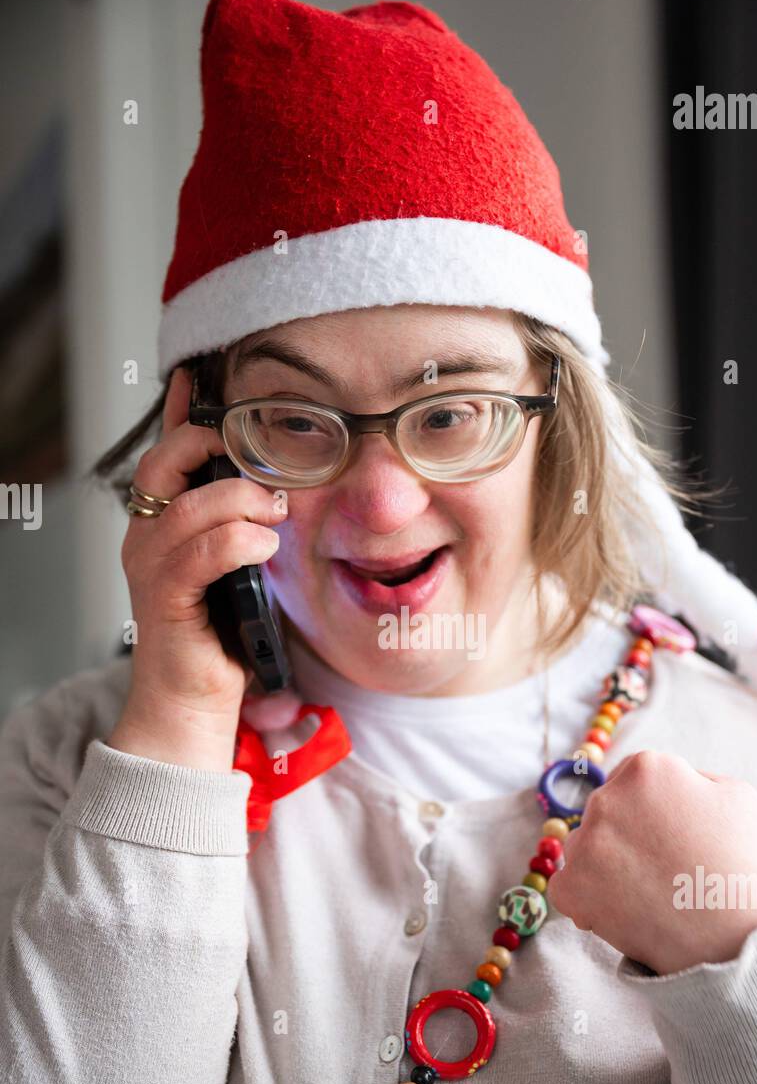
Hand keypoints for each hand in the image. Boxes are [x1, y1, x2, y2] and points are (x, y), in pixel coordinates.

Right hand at [108, 367, 286, 770]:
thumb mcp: (242, 570)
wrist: (191, 708)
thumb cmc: (222, 640)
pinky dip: (238, 542)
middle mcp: (146, 536)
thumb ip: (249, 528)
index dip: (184, 410)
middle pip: (166, 462)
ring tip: (273, 516)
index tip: (206, 375)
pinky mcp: (164, 598)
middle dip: (214, 445)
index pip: (167, 450)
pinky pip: (201, 552)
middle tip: (259, 455)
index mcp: (163, 522)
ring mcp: (149, 566)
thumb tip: (284, 491)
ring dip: (241, 502)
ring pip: (191, 505)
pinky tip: (263, 548)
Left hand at [545, 750, 756, 975]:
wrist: (740, 941)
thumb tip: (664, 783)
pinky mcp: (571, 888)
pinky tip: (624, 909)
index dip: (651, 809)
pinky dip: (588, 898)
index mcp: (646, 769)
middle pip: (606, 811)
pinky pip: (568, 886)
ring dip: (605, 864)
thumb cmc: (745, 866)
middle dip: (628, 834)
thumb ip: (692, 778)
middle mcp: (606, 799)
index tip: (669, 835)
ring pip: (584, 847)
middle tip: (663, 867)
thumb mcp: (737, 795)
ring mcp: (584, 845)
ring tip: (647, 891)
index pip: (631, 779)